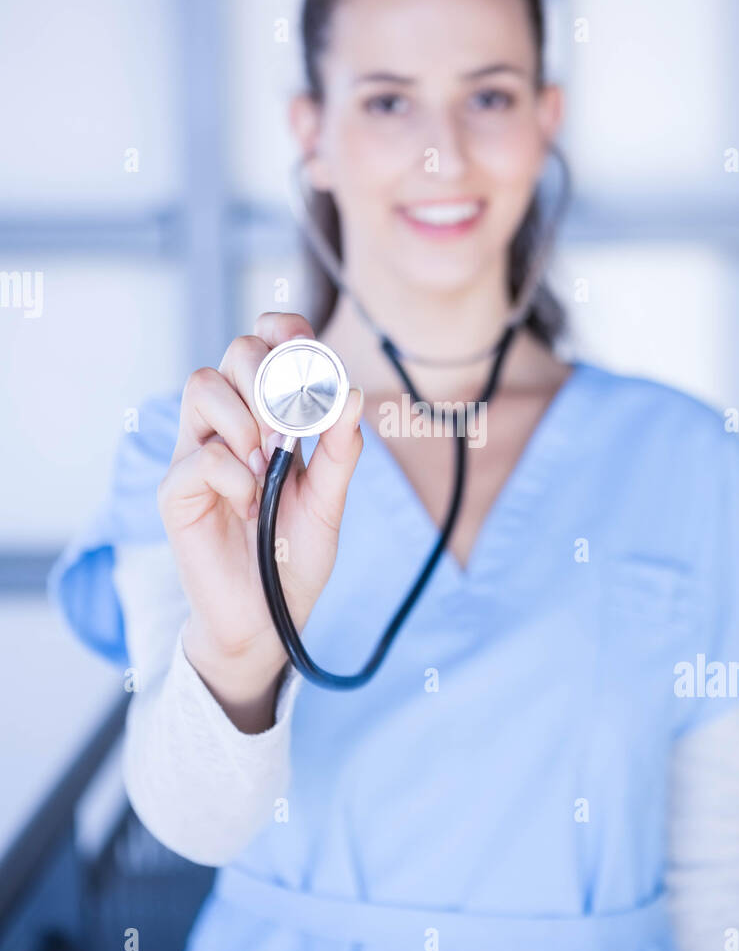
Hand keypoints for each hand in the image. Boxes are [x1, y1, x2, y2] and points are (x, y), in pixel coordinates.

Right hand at [157, 312, 362, 710]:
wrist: (267, 618)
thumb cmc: (292, 554)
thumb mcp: (330, 499)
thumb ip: (339, 449)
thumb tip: (350, 393)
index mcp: (264, 415)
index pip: (265, 342)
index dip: (287, 333)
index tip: (312, 359)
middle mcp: (225, 425)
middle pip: (235, 351)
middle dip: (273, 379)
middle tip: (294, 430)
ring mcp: (195, 453)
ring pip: (204, 385)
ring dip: (248, 417)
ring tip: (268, 464)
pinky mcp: (176, 492)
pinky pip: (202, 456)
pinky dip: (236, 475)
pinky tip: (250, 504)